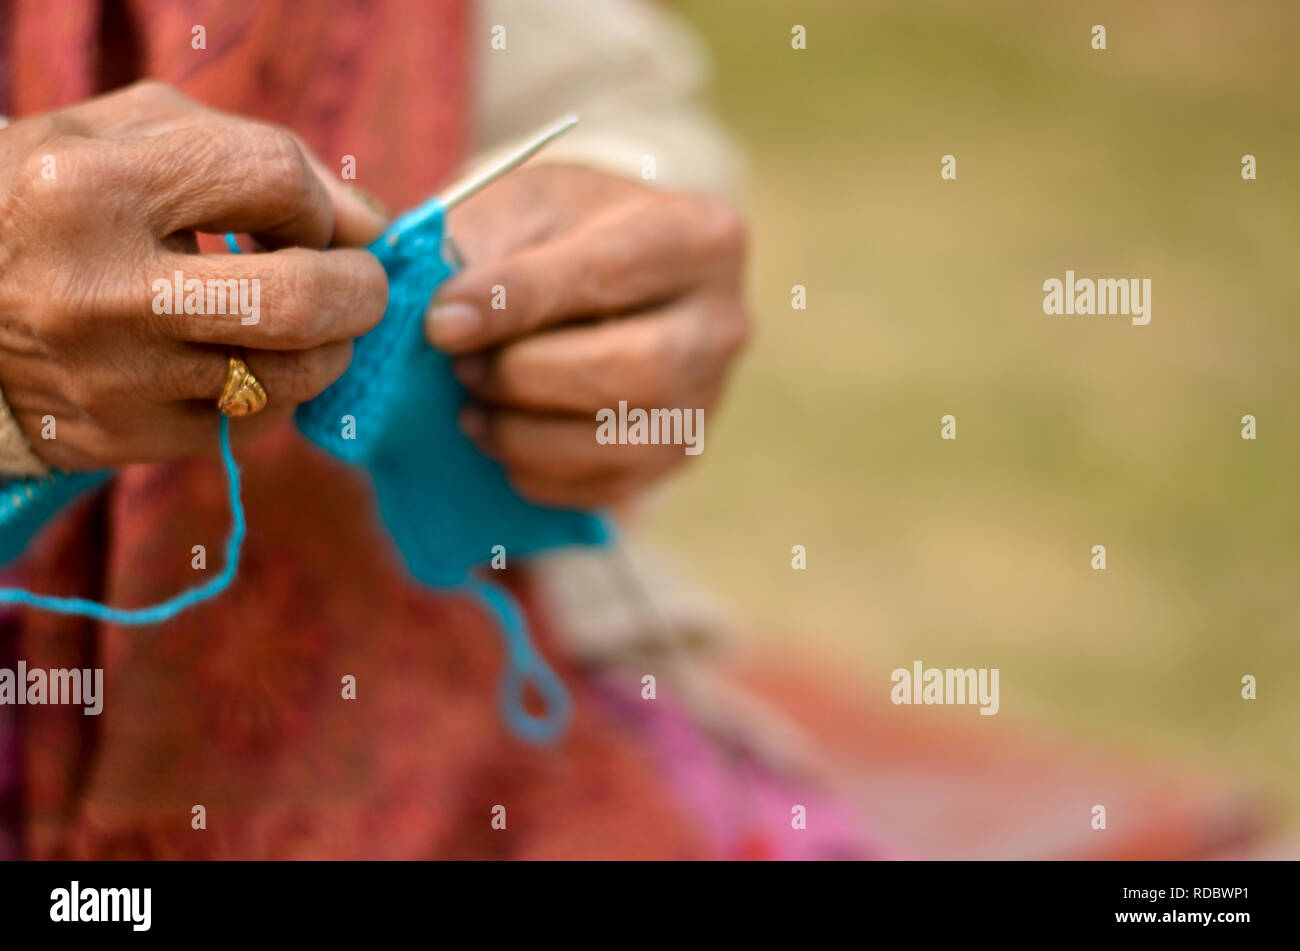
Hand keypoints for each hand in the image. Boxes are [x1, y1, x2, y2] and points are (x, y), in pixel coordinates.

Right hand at [0, 80, 388, 470]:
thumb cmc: (58, 197)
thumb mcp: (130, 135)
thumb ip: (257, 151)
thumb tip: (369, 222)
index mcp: (95, 187)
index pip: (273, 181)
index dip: (316, 199)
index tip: (310, 216)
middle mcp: (101, 290)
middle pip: (302, 300)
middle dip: (361, 289)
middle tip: (359, 282)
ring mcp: (112, 377)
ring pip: (289, 377)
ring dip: (330, 347)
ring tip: (313, 323)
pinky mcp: (121, 437)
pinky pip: (251, 425)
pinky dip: (278, 392)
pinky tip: (254, 361)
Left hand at [425, 165, 748, 506]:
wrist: (605, 277)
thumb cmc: (561, 231)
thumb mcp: (525, 205)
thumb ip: (484, 248)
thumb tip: (441, 320)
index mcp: (700, 236)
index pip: (610, 274)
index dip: (516, 301)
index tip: (439, 321)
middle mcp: (723, 324)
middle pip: (638, 372)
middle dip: (529, 378)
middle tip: (461, 368)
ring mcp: (708, 399)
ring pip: (622, 442)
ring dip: (525, 434)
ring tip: (472, 406)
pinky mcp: (677, 455)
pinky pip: (607, 487)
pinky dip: (537, 471)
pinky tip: (502, 435)